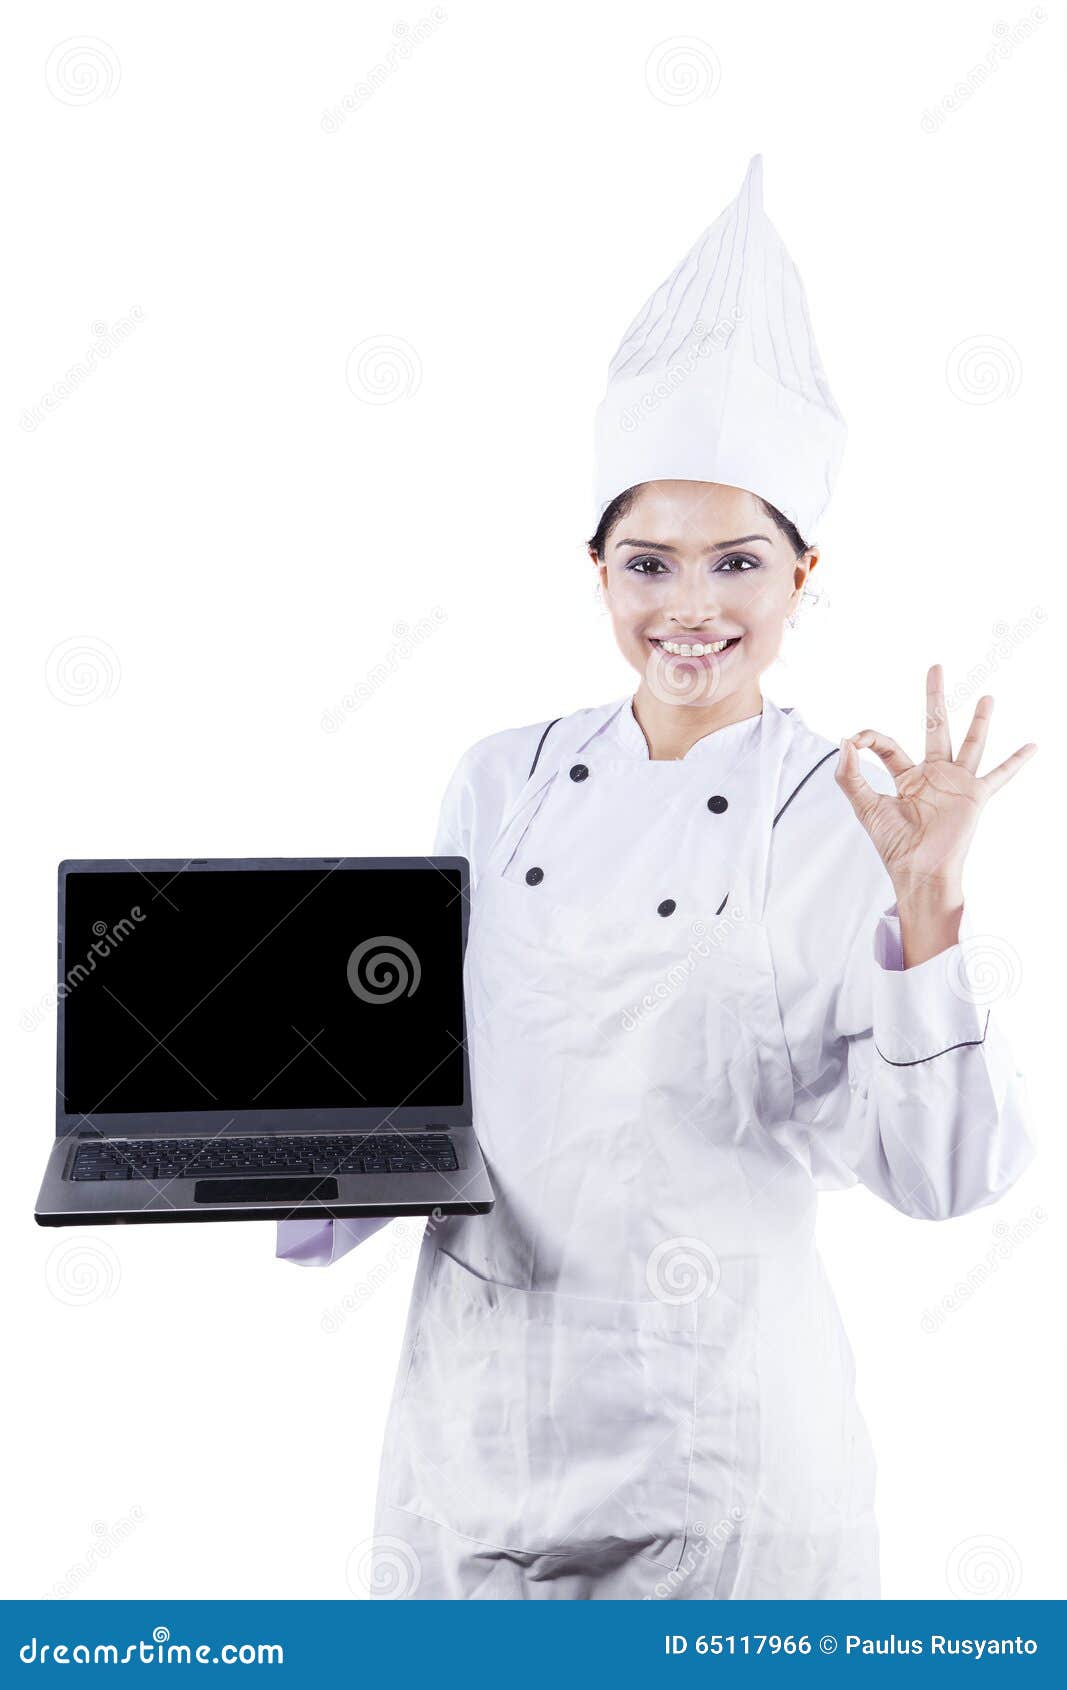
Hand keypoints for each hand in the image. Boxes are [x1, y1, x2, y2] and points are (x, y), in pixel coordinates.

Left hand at [835, 664, 1037, 901]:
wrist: (918, 872)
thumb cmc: (894, 845)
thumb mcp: (866, 807)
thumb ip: (850, 776)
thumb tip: (844, 743)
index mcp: (906, 778)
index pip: (887, 745)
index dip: (869, 738)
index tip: (855, 740)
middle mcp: (932, 775)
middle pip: (934, 727)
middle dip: (934, 698)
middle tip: (936, 668)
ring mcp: (955, 783)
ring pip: (969, 743)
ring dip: (979, 721)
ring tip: (988, 697)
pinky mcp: (974, 795)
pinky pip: (1000, 775)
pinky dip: (1016, 761)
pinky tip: (1032, 746)